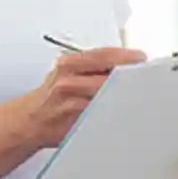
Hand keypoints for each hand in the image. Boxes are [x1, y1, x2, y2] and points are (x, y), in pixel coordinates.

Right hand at [21, 47, 146, 148]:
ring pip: (110, 98)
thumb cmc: (54, 94)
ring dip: (126, 97)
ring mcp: (73, 104)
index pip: (105, 55)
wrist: (31, 119)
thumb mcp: (69, 70)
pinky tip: (123, 112)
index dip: (127, 56)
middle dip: (130, 78)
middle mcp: (70, 82)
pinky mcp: (78, 124)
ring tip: (137, 96)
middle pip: (111, 77)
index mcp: (70, 64)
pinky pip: (104, 117)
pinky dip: (116, 113)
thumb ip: (95, 64)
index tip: (142, 59)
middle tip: (146, 79)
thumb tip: (128, 60)